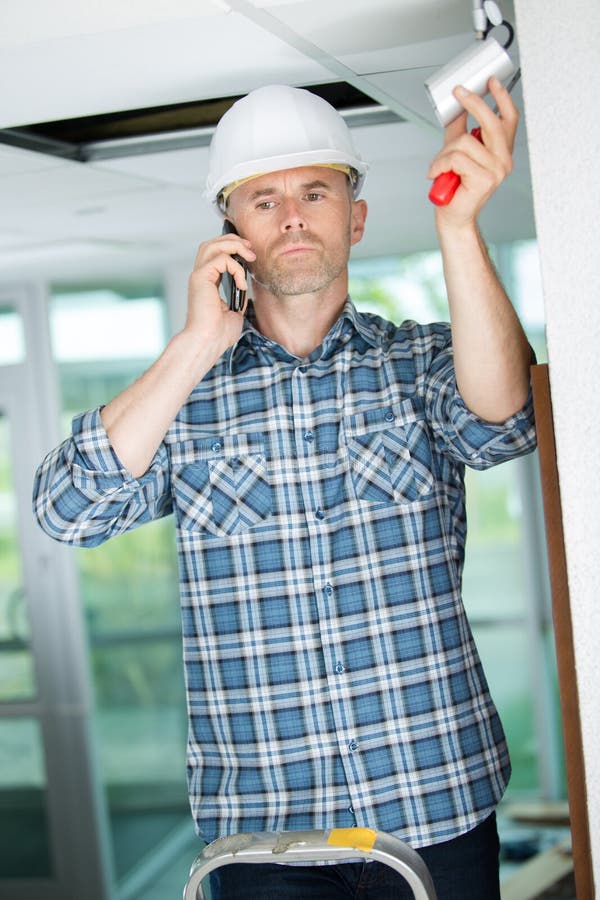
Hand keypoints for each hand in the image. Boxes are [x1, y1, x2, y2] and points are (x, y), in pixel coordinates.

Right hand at [185, 231, 255, 356]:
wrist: (208, 342)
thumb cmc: (218, 333)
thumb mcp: (235, 311)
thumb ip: (237, 295)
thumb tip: (245, 285)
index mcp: (207, 282)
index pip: (215, 254)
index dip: (232, 248)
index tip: (249, 255)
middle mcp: (200, 276)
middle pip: (212, 243)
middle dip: (233, 240)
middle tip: (250, 249)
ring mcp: (199, 275)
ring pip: (213, 245)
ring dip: (235, 246)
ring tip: (250, 257)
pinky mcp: (200, 278)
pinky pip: (222, 260)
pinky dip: (236, 268)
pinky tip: (241, 284)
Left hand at [427, 77, 518, 225]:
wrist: (453, 217)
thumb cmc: (456, 190)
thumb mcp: (456, 154)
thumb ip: (459, 132)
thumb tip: (456, 109)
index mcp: (501, 152)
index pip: (508, 119)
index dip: (501, 98)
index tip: (490, 82)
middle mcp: (503, 160)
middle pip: (491, 122)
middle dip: (473, 103)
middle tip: (459, 92)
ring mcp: (497, 170)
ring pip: (465, 142)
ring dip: (444, 152)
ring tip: (439, 167)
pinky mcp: (485, 179)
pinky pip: (456, 158)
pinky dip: (440, 164)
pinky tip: (438, 174)